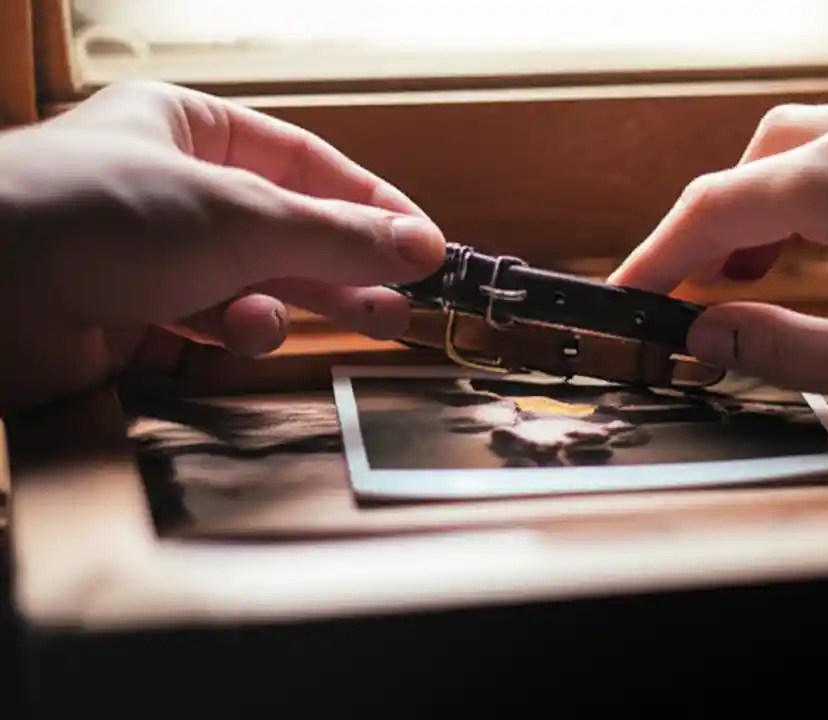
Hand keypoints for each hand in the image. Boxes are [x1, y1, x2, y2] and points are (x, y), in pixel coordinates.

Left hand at [0, 80, 444, 413]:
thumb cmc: (103, 217)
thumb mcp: (243, 216)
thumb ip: (338, 236)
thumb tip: (423, 245)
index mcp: (189, 130)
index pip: (304, 164)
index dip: (371, 203)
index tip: (426, 244)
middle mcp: (169, 188)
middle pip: (285, 227)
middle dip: (349, 264)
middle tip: (407, 299)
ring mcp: (146, 255)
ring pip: (253, 281)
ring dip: (301, 301)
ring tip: (366, 319)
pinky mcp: (129, 318)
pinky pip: (208, 323)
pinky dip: (234, 329)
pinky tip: (244, 330)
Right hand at [609, 95, 827, 427]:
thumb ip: (778, 345)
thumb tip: (707, 332)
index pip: (716, 208)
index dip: (659, 255)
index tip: (632, 295)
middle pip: (758, 160)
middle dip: (718, 225)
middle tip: (706, 293)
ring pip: (815, 144)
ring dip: (776, 205)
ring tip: (771, 274)